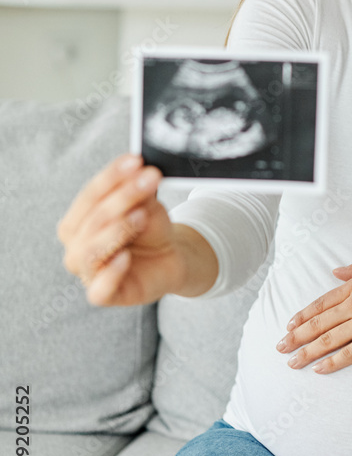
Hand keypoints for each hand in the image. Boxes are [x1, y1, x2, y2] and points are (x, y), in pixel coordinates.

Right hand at [57, 153, 187, 306]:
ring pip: (91, 252)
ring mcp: (88, 272)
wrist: (170, 257)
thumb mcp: (147, 205)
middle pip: (93, 220)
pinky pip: (99, 290)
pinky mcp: (105, 295)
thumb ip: (138, 193)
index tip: (135, 160)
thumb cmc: (149, 229)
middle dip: (121, 198)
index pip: (89, 195)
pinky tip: (126, 257)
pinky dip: (111, 273)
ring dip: (116, 231)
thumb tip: (138, 172)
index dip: (111, 177)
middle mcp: (76, 246)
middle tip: (149, 181)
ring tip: (140, 216)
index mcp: (78, 221)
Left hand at [276, 257, 351, 373]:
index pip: (321, 303)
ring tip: (293, 362)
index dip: (303, 316)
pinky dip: (332, 363)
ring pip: (328, 341)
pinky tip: (319, 369)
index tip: (290, 325)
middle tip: (280, 347)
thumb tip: (335, 272)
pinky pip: (349, 354)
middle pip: (318, 324)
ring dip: (307, 353)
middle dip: (296, 337)